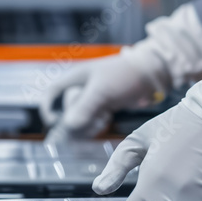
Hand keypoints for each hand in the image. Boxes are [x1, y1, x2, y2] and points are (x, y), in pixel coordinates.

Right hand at [40, 49, 167, 137]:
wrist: (153, 74)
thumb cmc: (125, 75)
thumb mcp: (102, 91)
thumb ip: (84, 108)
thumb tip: (68, 125)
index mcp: (76, 77)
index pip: (52, 92)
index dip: (48, 107)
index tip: (54, 122)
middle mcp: (83, 86)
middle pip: (67, 109)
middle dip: (74, 120)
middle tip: (86, 126)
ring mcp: (94, 95)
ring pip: (80, 116)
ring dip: (85, 124)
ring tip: (98, 124)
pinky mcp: (105, 104)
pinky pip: (92, 118)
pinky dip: (95, 124)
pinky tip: (104, 122)